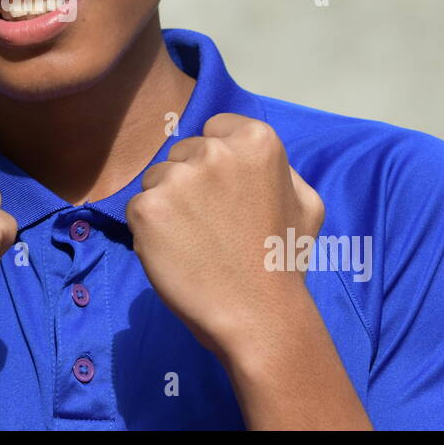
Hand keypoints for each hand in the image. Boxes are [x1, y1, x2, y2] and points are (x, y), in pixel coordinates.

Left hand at [125, 113, 324, 358]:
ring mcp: (178, 179)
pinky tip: (175, 253)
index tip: (226, 193)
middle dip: (190, 182)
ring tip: (194, 242)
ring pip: (156, 179)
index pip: (215, 128)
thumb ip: (280, 169)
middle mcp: (215, 151)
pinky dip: (149, 231)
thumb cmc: (283, 262)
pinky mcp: (148, 208)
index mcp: (257, 140)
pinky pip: (137, 208)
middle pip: (182, 153)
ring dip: (167, 205)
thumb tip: (249, 154)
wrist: (259, 316)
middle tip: (212, 225)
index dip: (217, 162)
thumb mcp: (306, 204)